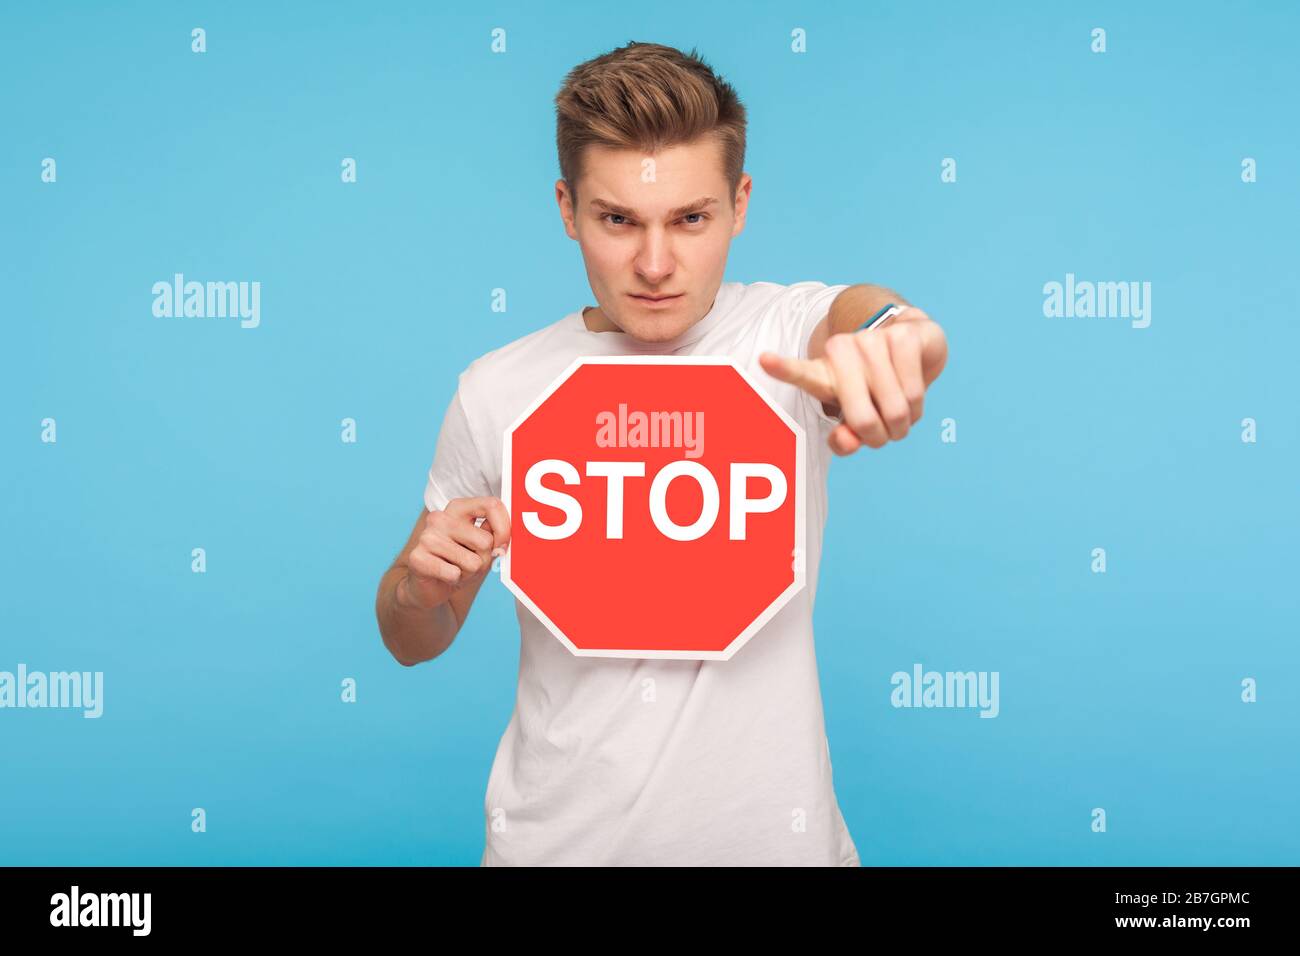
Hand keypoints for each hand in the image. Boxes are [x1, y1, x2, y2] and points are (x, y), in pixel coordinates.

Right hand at [398, 496, 510, 609]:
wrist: (429, 587)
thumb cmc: (459, 563)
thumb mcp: (482, 547)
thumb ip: (495, 535)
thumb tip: (509, 533)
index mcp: (458, 508)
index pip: (491, 505)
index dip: (504, 529)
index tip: (502, 547)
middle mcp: (440, 517)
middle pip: (485, 541)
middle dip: (483, 560)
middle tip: (468, 563)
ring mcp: (426, 536)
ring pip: (472, 561)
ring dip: (469, 573)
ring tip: (456, 569)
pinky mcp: (417, 557)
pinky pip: (454, 573)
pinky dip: (455, 580)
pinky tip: (444, 576)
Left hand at [758, 306, 946, 454]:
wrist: (910, 346)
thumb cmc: (876, 389)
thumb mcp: (856, 418)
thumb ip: (846, 439)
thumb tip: (845, 440)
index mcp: (823, 372)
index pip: (801, 374)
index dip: (783, 369)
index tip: (764, 360)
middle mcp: (843, 350)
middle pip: (863, 420)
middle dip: (880, 438)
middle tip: (883, 431)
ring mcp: (873, 339)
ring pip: (895, 409)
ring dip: (903, 423)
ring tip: (899, 409)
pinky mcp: (904, 336)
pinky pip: (914, 392)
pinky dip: (918, 405)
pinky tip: (912, 391)